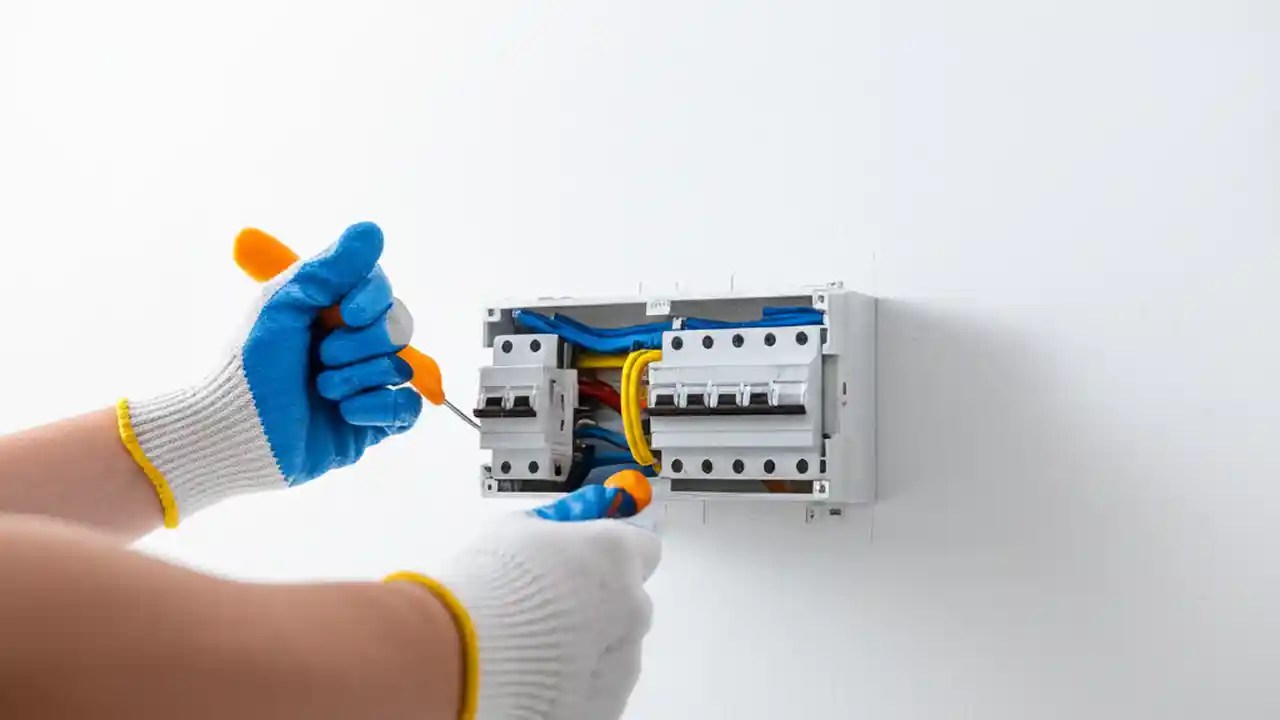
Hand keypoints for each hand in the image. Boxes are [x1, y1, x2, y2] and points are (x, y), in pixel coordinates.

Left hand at [118, 222, 421, 526]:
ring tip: (321, 390)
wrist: (237, 433)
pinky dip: (380, 407)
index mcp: (331, 314)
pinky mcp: (374, 423)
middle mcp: (353, 346)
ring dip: (359, 378)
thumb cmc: (250, 368)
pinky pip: (408, 408)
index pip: (380, 291)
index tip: (349, 310)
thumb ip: (328, 267)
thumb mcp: (283, 305)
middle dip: (364, 342)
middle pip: (398, 328)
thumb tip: (371, 229)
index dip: (375, 298)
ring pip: (401, 368)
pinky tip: (346, 412)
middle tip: (324, 356)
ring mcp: (366, 385)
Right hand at [391, 506, 661, 718]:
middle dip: (598, 603)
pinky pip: (600, 686)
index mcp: (614, 555)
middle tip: (550, 610)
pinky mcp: (606, 705)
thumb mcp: (512, 532)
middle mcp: (631, 606)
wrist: (459, 659)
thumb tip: (559, 532)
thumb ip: (550, 530)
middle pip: (629, 601)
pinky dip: (577, 682)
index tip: (591, 561)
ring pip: (616, 647)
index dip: (614, 554)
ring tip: (534, 648)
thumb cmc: (484, 588)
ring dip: (587, 645)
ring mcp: (623, 661)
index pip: (643, 547)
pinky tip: (538, 676)